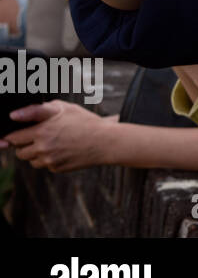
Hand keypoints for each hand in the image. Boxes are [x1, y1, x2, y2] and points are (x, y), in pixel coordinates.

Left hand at [1, 100, 115, 171]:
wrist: (105, 141)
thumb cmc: (85, 121)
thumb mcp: (63, 108)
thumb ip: (37, 110)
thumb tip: (14, 115)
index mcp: (42, 131)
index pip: (13, 138)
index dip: (12, 135)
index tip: (13, 134)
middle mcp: (43, 147)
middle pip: (19, 151)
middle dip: (23, 145)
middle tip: (36, 136)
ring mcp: (49, 160)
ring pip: (30, 160)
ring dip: (34, 153)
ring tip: (50, 143)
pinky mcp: (56, 168)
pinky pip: (44, 165)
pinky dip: (48, 159)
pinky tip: (61, 150)